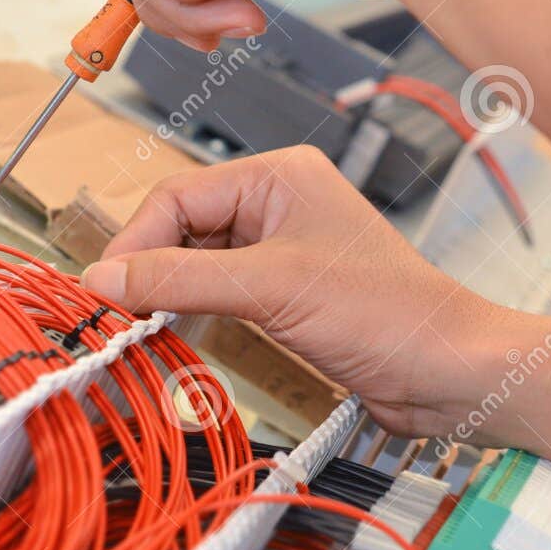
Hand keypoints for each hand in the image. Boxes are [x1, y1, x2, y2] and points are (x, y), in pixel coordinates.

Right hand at [80, 146, 523, 435]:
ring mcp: (285, 250)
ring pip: (199, 263)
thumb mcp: (270, 290)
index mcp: (280, 176)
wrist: (448, 373)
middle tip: (115, 315)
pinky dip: (197, 313)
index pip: (179, 195)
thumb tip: (104, 279)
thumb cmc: (388, 314)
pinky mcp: (289, 294)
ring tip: (142, 328)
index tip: (103, 290)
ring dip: (171, 293)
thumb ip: (181, 281)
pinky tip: (181, 336)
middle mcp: (280, 203)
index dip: (136, 243)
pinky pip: (222, 293)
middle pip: (183, 227)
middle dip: (150, 268)